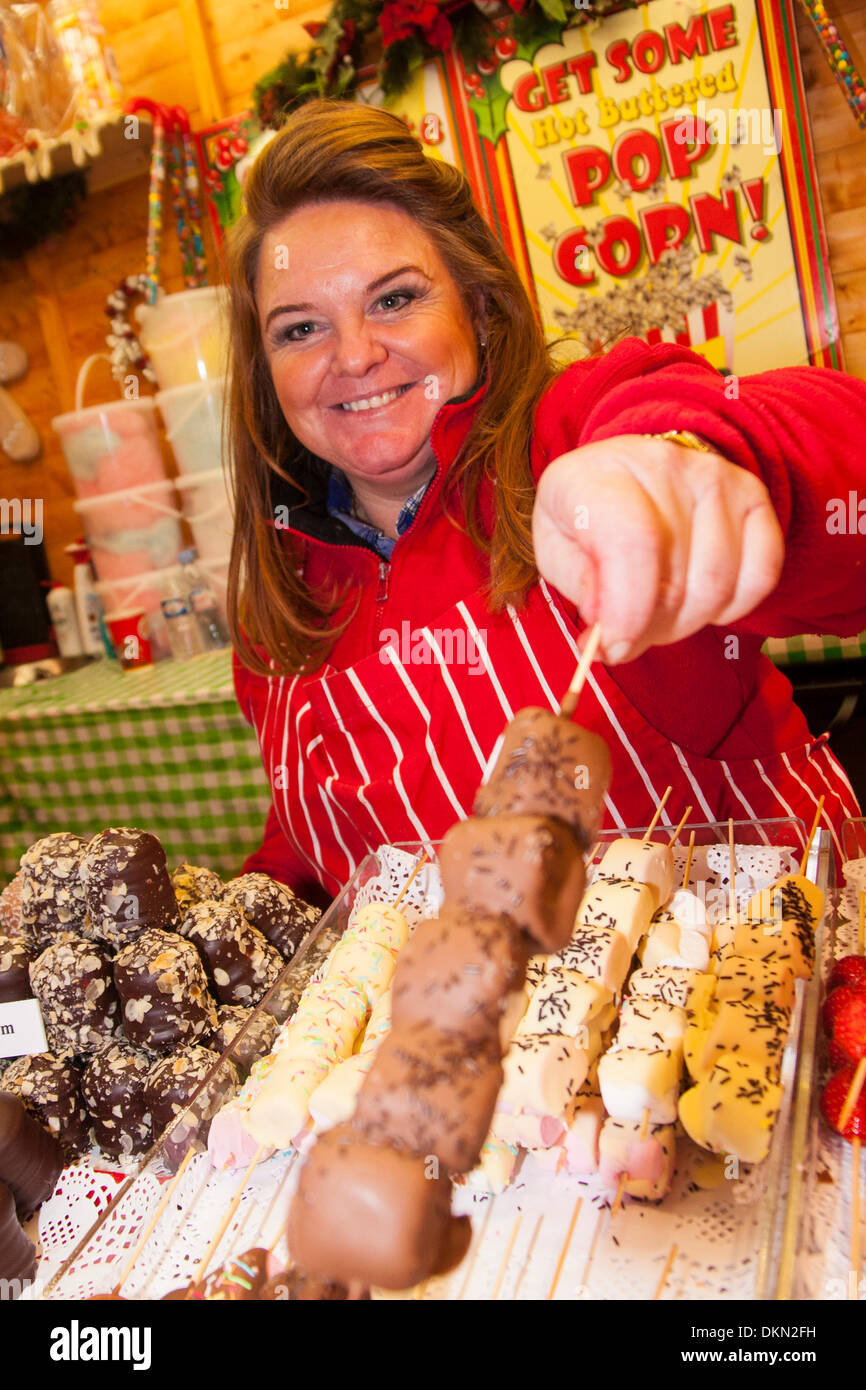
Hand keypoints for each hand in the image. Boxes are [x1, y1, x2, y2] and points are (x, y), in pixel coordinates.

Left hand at [532, 434, 784, 663]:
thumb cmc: (587, 516)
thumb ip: (578, 586)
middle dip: (650, 629)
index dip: (628, 610)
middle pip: (675, 581)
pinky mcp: (754, 497)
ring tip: (659, 613)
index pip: (632, 543)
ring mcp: (716, 478)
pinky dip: (730, 608)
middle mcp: (663, 467)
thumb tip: (609, 629)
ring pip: (717, 586)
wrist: (630, 471)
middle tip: (629, 633)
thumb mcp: (556, 547)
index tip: (616, 646)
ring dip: (686, 622)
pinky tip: (699, 600)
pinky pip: (760, 576)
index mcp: (598, 477)